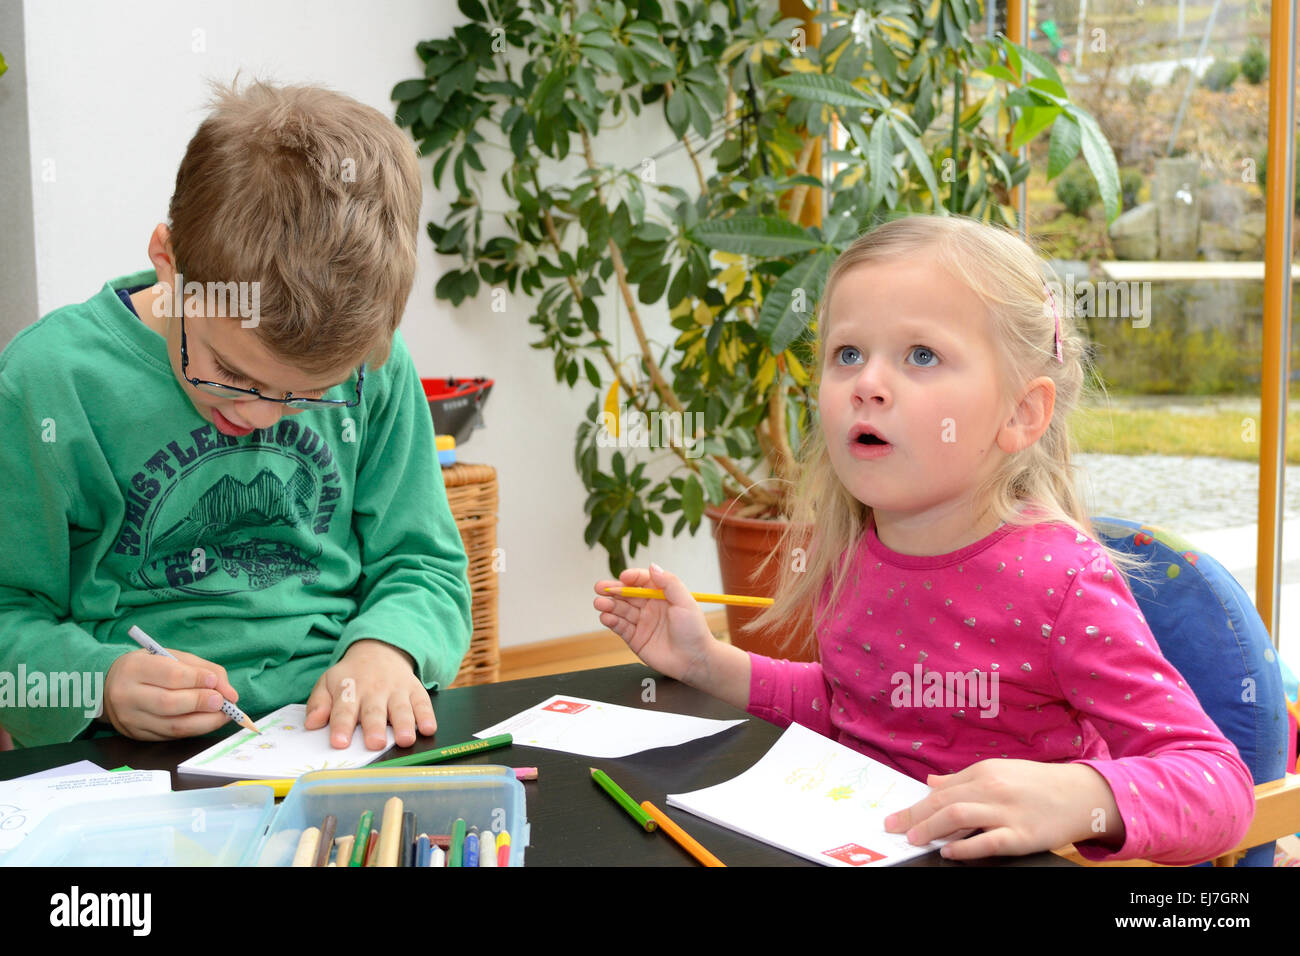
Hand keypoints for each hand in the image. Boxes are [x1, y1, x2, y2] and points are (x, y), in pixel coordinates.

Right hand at [102, 648, 241, 739]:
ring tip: (222, 713)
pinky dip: (194, 730)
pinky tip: (207, 721)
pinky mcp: (137, 735)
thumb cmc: (149, 668)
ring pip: (172, 725)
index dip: (197, 680)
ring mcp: (130, 719)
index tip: (215, 682)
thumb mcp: (172, 657)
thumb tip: (230, 693)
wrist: (110, 686)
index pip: (171, 676)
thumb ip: (203, 669)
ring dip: (204, 721)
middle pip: (170, 703)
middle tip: (222, 701)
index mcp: (134, 668)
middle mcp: (127, 695)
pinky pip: (171, 735)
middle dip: (201, 702)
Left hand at [303, 639, 435, 749]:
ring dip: (404, 724)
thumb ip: (318, 703)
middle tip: (375, 744)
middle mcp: (374, 690)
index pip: (344, 709)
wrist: (380, 650)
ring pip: (401, 708)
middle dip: (375, 727)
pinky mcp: (414, 689)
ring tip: (405, 740)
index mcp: (349, 690)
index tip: (339, 743)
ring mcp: (396, 689)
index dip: (341, 726)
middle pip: (374, 711)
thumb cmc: (351, 676)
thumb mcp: (328, 683)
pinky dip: (427, 715)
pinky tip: (429, 729)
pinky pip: (423, 702)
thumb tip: (311, 724)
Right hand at [593, 563, 716, 685]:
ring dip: (608, 605)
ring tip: (600, 603)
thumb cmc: (694, 630)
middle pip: (626, 594)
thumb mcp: (685, 602)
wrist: (694, 660)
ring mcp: (641, 622)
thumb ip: (669, 583)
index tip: (623, 578)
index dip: (631, 578)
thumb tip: (652, 566)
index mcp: (661, 595)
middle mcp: (649, 607)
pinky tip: (605, 617)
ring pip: (620, 610)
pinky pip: (620, 627)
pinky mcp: (634, 638)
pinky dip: (611, 621)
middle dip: (612, 590)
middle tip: (600, 588)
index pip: (642, 581)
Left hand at [883, 759, 1124, 859]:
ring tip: (914, 839)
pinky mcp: (1021, 834)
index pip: (941, 790)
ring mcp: (1007, 812)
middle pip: (943, 803)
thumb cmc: (1036, 784)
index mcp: (984, 771)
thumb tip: (930, 783)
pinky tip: (949, 852)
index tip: (895, 816)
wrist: (1079, 794)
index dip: (915, 805)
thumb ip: (962, 779)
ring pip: (959, 817)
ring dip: (931, 828)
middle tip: (892, 828)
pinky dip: (965, 848)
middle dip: (914, 816)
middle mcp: (992, 789)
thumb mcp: (999, 772)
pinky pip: (987, 842)